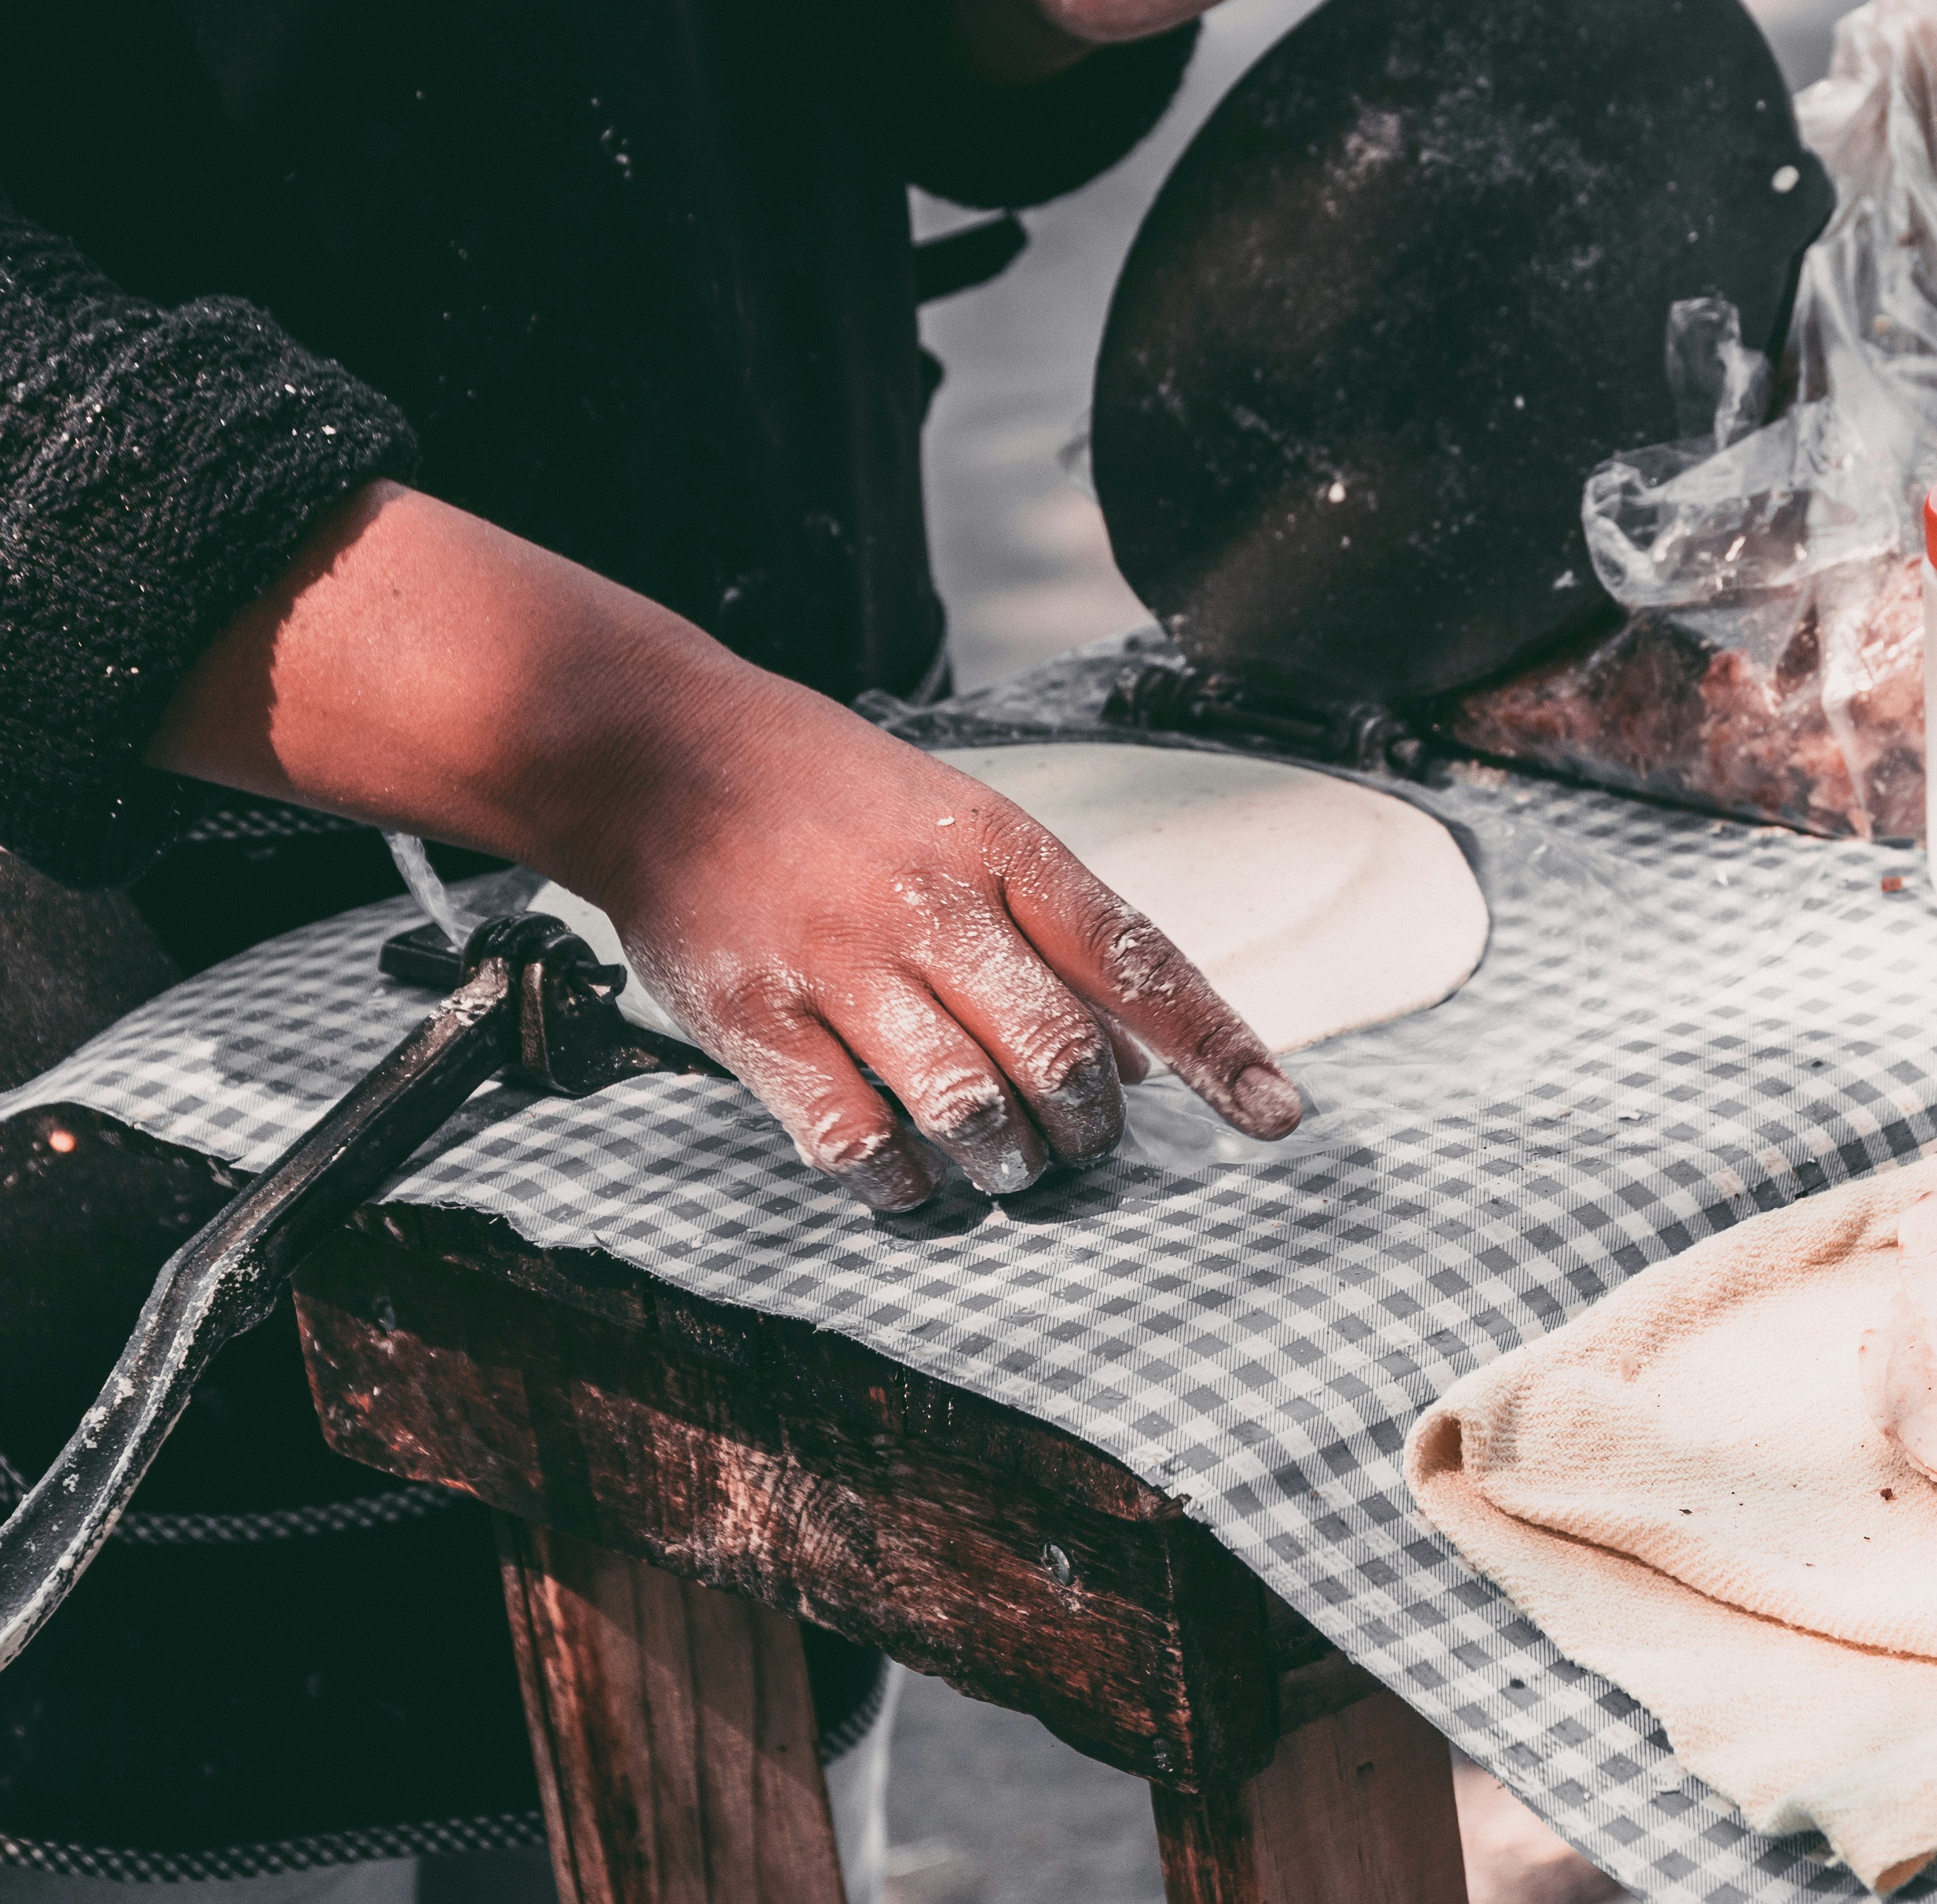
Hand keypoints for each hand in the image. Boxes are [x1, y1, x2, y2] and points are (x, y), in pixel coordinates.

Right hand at [152, 485, 1300, 1210]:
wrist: (658, 752)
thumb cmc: (830, 796)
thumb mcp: (958, 818)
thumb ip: (1046, 924)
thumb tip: (1142, 1050)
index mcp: (997, 842)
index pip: (1138, 956)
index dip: (1219, 1047)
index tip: (1278, 1117)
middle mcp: (930, 902)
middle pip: (1062, 1053)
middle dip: (1094, 1127)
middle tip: (1085, 1141)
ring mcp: (839, 962)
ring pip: (969, 1109)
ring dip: (1007, 1163)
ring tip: (1006, 1164)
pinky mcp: (755, 1019)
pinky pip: (853, 1142)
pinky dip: (900, 1185)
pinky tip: (910, 1180)